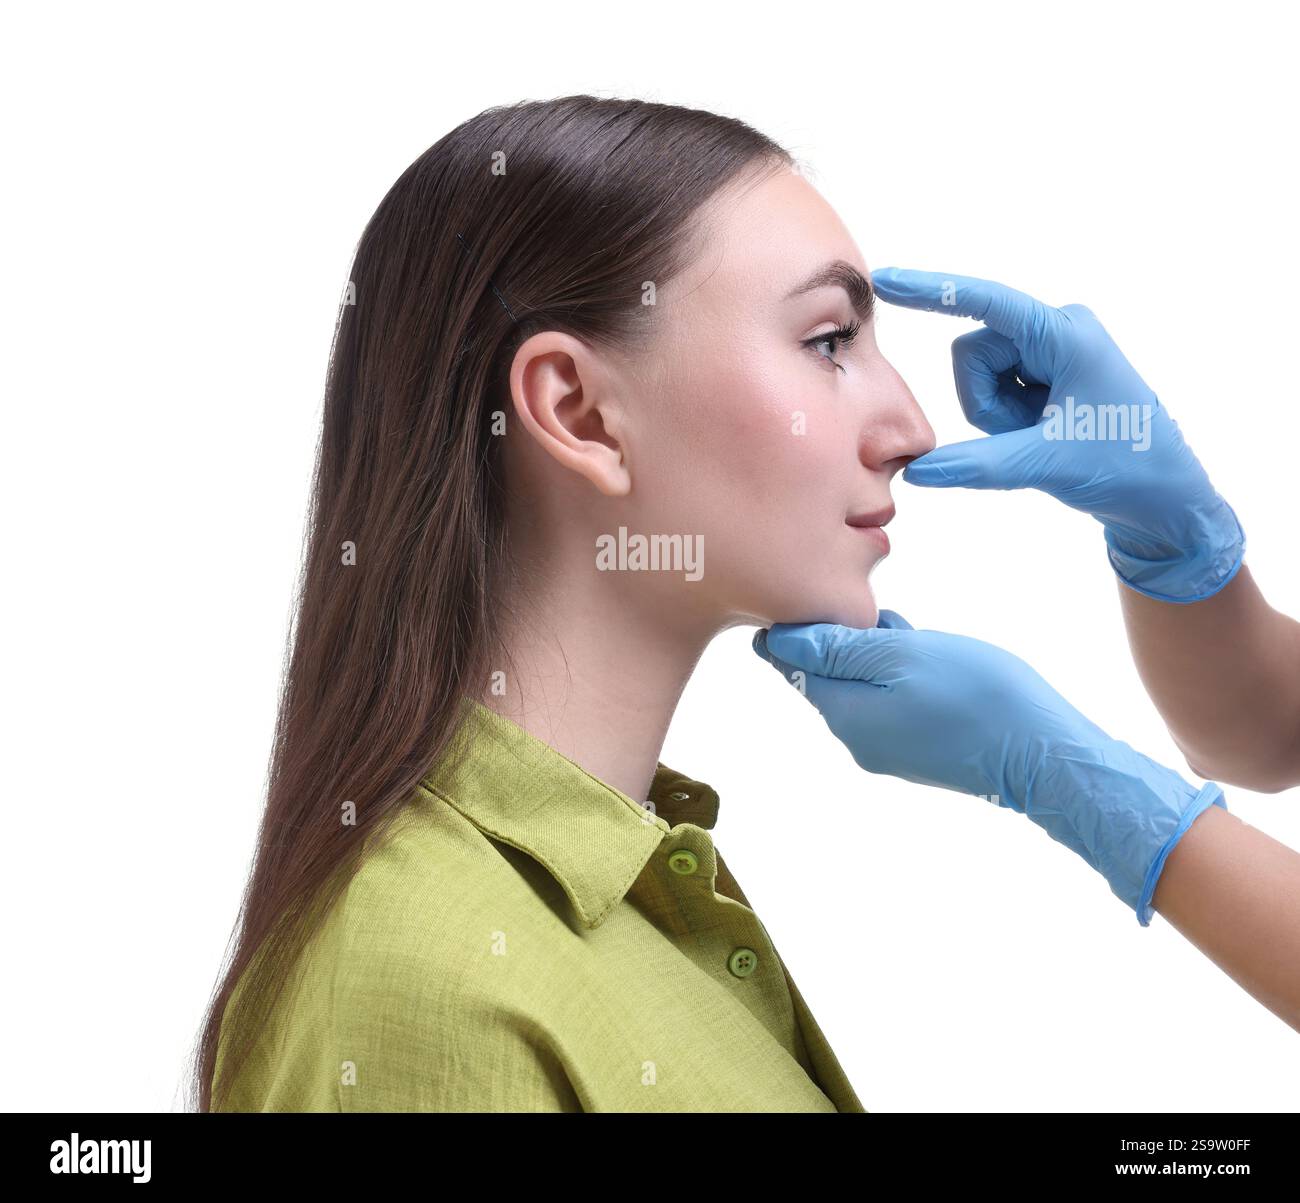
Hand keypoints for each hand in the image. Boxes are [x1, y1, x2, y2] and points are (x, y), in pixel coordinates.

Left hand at [753, 610, 1225, 924]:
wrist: (1045, 753)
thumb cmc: (977, 695)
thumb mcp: (902, 655)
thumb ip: (838, 649)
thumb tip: (778, 641)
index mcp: (843, 714)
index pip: (792, 664)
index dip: (800, 624)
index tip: (825, 592)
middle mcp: (855, 738)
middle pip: (825, 674)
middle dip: (842, 636)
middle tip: (876, 608)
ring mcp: (887, 748)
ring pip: (861, 683)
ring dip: (875, 651)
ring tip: (904, 627)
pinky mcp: (917, 749)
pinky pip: (889, 699)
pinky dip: (898, 671)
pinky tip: (925, 652)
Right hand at [872, 267, 1243, 602]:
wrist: (1164, 497)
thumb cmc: (1124, 468)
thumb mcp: (1045, 465)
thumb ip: (976, 466)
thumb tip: (917, 473)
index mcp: (1066, 334)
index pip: (987, 303)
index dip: (933, 291)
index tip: (885, 280)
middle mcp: (1057, 331)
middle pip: (973, 352)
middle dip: (985, 401)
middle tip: (1028, 434)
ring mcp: (1050, 353)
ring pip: (978, 374)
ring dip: (995, 414)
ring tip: (1039, 436)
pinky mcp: (1046, 374)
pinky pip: (993, 389)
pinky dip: (1003, 419)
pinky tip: (1040, 435)